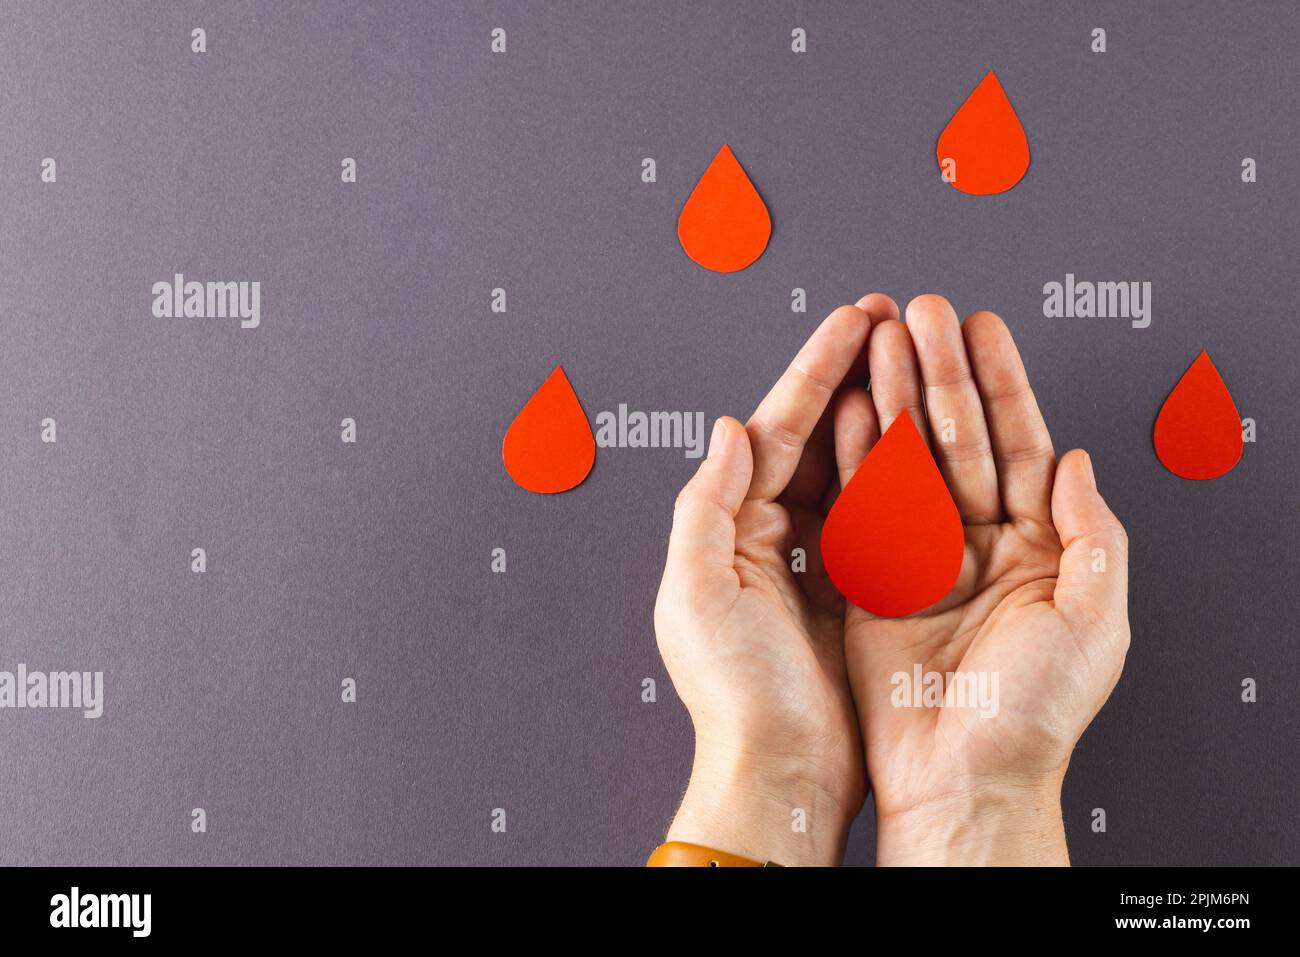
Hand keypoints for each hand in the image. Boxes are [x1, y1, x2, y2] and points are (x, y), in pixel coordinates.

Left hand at [653, 299, 894, 865]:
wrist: (780, 772)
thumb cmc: (735, 694)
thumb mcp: (698, 595)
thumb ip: (706, 507)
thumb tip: (729, 430)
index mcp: (728, 528)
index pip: (776, 430)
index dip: (815, 371)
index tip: (854, 320)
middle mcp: (766, 536)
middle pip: (814, 436)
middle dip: (851, 374)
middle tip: (892, 319)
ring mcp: (811, 561)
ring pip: (850, 466)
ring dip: (880, 412)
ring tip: (914, 359)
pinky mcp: (851, 591)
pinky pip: (879, 516)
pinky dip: (900, 474)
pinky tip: (927, 439)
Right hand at [834, 294, 1130, 864]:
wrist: (961, 781)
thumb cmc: (1034, 716)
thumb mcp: (1095, 625)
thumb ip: (1095, 536)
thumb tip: (1077, 459)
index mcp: (1041, 551)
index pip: (1022, 446)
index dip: (1002, 385)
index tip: (980, 328)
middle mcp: (982, 548)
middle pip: (960, 441)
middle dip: (940, 373)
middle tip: (919, 311)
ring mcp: (925, 561)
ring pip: (909, 462)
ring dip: (895, 399)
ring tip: (879, 340)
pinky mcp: (875, 583)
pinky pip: (866, 507)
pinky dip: (857, 457)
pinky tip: (850, 408)